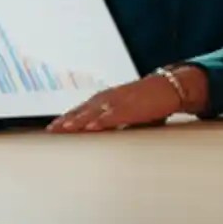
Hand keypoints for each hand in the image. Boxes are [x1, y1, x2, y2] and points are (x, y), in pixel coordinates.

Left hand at [46, 75, 182, 132]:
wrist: (171, 87)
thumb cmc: (149, 102)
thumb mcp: (128, 113)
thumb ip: (114, 122)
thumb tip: (102, 136)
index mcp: (108, 100)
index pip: (83, 110)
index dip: (68, 118)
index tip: (53, 127)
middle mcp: (110, 98)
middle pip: (84, 110)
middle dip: (67, 120)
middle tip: (51, 130)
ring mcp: (121, 101)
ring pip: (95, 111)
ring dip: (80, 119)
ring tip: (66, 128)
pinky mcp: (133, 107)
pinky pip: (115, 114)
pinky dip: (103, 120)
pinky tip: (92, 126)